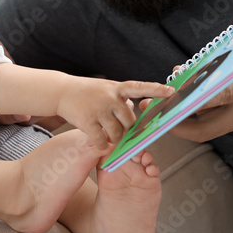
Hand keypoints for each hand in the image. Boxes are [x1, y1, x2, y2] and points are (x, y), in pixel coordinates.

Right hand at [58, 79, 173, 149]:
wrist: (62, 91)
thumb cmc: (88, 92)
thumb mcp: (107, 89)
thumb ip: (122, 100)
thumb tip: (134, 115)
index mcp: (117, 88)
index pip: (140, 87)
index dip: (156, 90)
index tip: (171, 91)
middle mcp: (110, 97)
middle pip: (130, 122)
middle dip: (126, 130)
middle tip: (119, 130)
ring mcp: (99, 109)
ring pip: (117, 134)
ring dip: (114, 138)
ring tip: (106, 132)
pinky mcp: (87, 121)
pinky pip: (102, 142)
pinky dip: (102, 145)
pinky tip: (98, 140)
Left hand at [170, 0, 232, 142]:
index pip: (225, 93)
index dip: (196, 93)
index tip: (171, 91)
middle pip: (206, 126)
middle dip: (175, 120)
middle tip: (148, 105)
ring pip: (207, 128)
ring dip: (182, 118)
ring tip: (157, 101)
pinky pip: (215, 122)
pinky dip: (196, 114)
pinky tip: (179, 96)